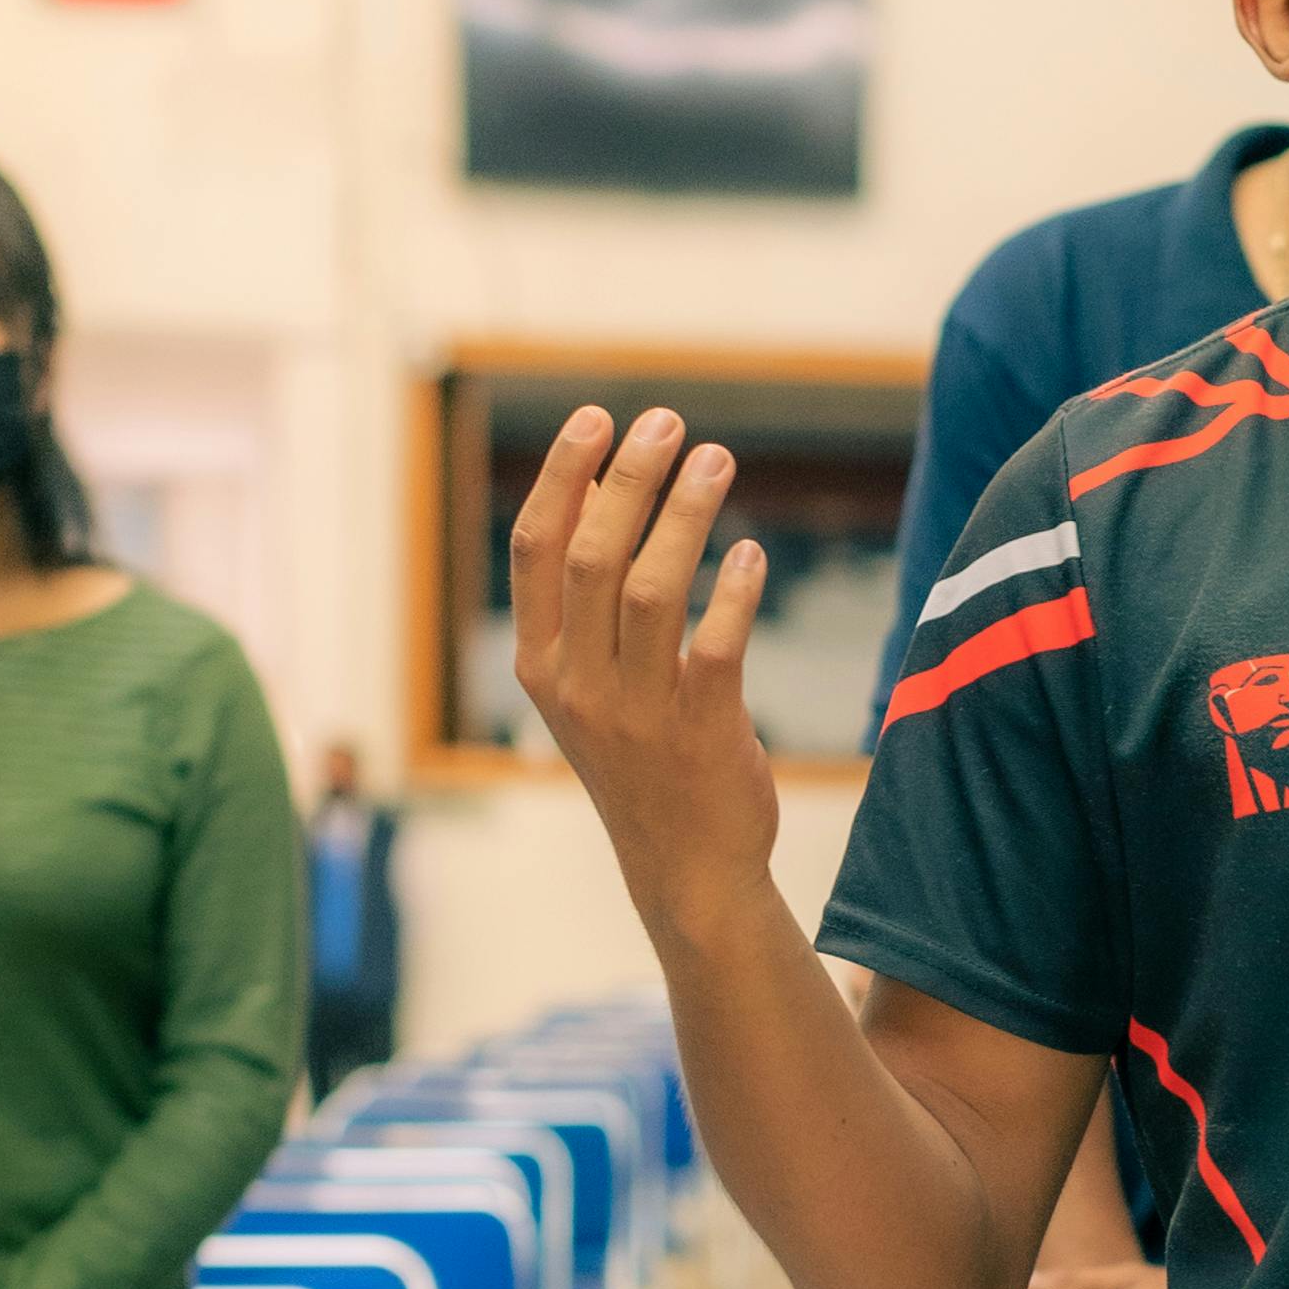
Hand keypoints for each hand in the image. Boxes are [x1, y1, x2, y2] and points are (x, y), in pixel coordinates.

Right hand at [509, 405, 780, 934]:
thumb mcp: (590, 685)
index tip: (596, 417)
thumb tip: (594, 489)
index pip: (536, 548)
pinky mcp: (700, 735)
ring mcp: (637, 713)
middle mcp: (579, 685)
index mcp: (543, 665)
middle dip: (628, 478)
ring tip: (716, 458)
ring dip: (685, 514)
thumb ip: (585, 599)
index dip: (563, 475)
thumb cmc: (643, 762)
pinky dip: (736, 591)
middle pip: (592, 555)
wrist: (687, 871)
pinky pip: (717, 645)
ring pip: (652, 590)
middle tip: (666, 421)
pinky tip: (753, 552)